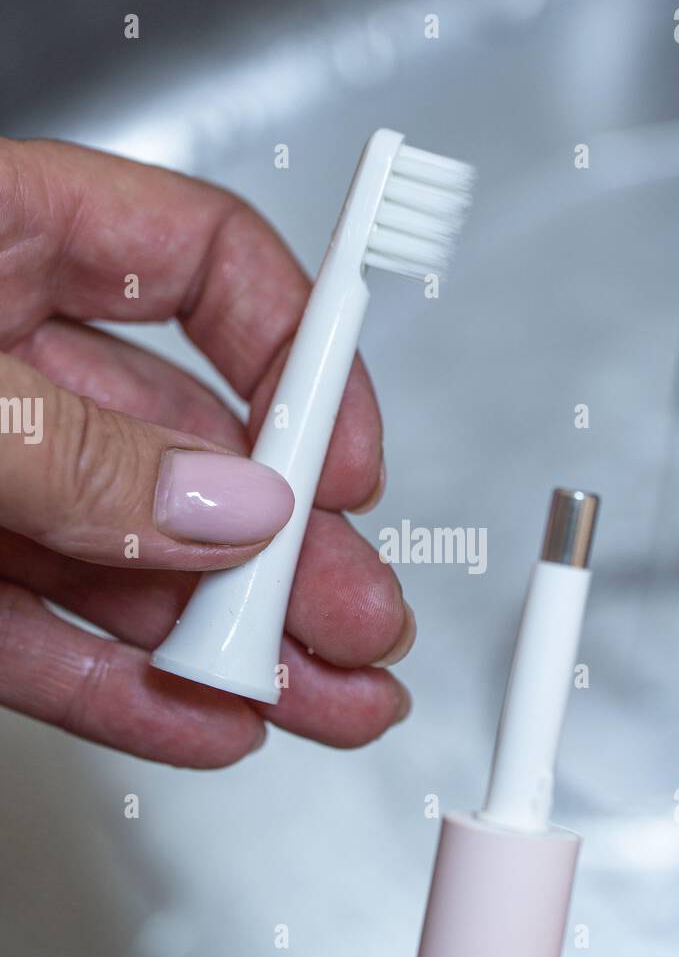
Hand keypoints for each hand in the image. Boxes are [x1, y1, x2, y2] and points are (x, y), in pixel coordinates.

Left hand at [0, 137, 413, 765]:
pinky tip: (203, 719)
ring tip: (321, 702)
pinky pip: (42, 634)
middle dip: (292, 551)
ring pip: (130, 557)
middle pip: (190, 446)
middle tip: (365, 622)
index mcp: (2, 237)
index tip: (350, 458)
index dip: (302, 354)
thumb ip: (81, 449)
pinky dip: (124, 686)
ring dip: (232, 642)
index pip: (202, 262)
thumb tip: (229, 509)